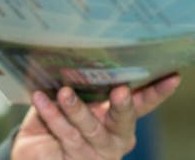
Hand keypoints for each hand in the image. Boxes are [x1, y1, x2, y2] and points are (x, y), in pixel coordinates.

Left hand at [12, 74, 180, 158]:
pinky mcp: (75, 158)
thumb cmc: (58, 120)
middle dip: (123, 106)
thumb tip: (75, 58)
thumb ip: (79, 87)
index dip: (155, 92)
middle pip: (122, 121)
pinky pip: (64, 133)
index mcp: (118, 120)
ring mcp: (96, 151)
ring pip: (89, 128)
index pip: (141, 104)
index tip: (170, 77)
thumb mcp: (71, 101)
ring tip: (65, 93)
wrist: (36, 151)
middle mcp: (113, 137)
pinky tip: (41, 98)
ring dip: (77, 108)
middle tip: (120, 91)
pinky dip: (52, 114)